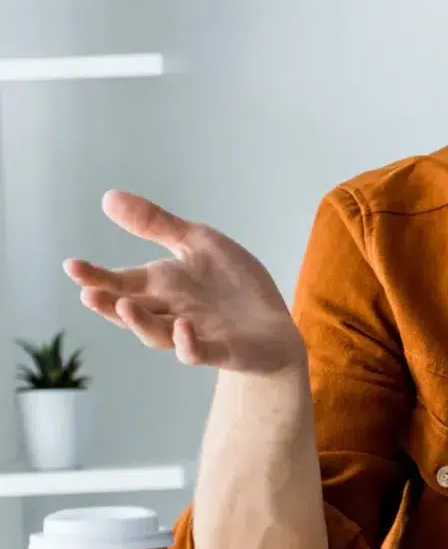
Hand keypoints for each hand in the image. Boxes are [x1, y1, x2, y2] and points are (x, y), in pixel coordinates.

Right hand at [64, 192, 305, 374]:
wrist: (273, 325)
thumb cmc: (233, 284)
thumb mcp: (198, 243)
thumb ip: (156, 224)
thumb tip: (107, 197)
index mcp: (161, 285)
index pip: (120, 281)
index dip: (96, 276)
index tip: (72, 266)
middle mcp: (169, 311)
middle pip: (130, 310)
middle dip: (107, 303)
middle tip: (87, 292)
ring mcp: (194, 333)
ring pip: (157, 333)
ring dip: (139, 321)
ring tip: (123, 304)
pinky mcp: (222, 351)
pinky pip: (199, 351)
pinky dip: (188, 342)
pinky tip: (182, 327)